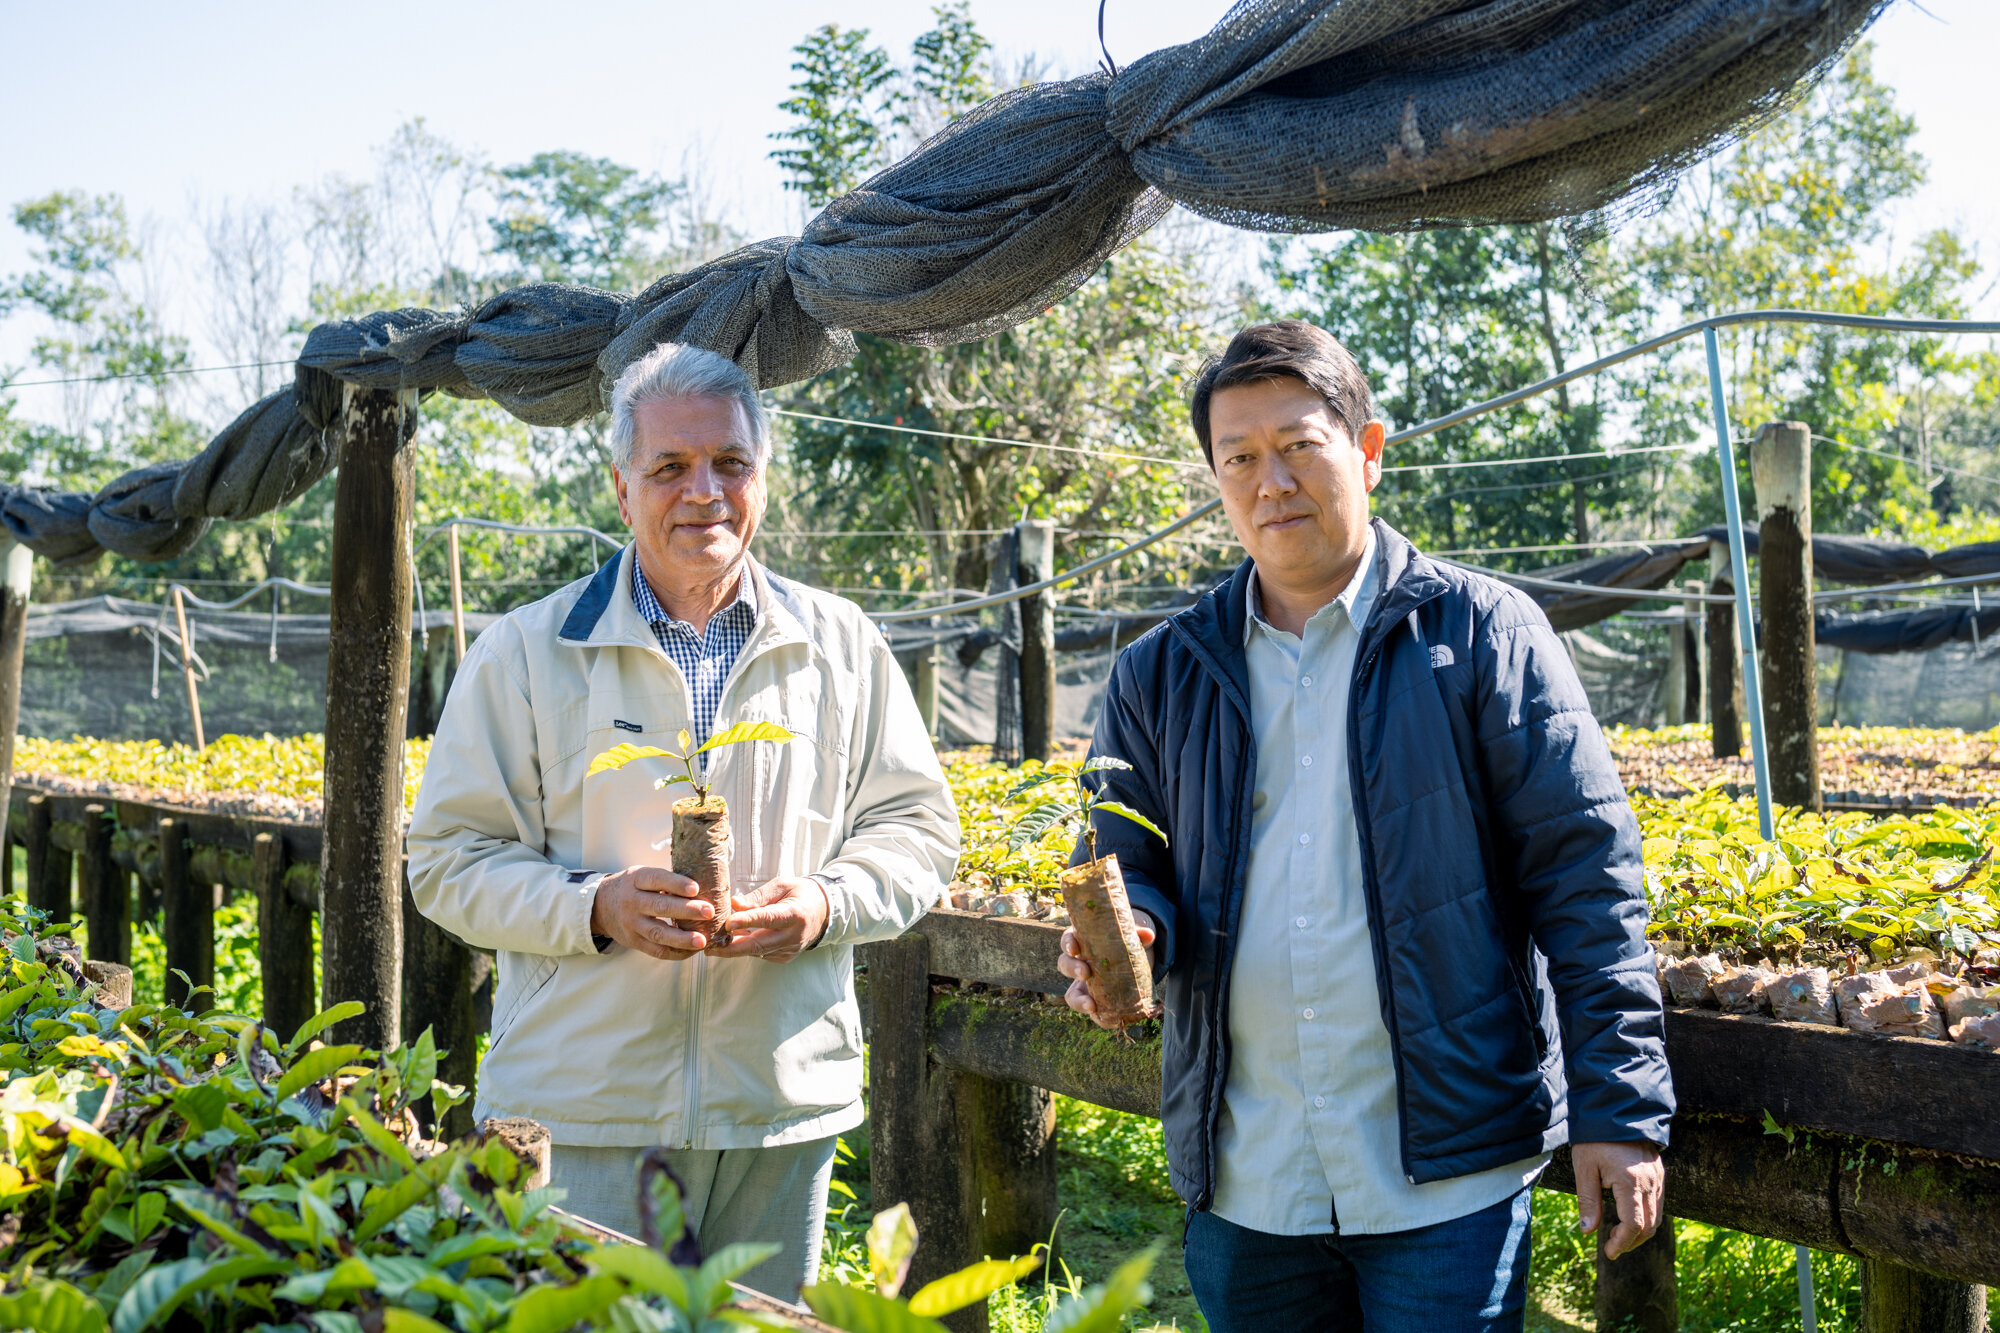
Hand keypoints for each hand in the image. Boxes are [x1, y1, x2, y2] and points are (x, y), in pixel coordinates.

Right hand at [590, 866, 714, 959]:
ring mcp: (631, 924)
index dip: (676, 884)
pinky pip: (656, 950)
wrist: (600, 906)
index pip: (657, 879)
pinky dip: (676, 952)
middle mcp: (632, 902)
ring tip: (702, 940)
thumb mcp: (641, 876)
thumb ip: (664, 881)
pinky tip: (692, 950)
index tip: (696, 888)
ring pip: (658, 933)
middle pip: (660, 907)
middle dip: (686, 910)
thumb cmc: (632, 888)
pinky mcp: (633, 942)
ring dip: (682, 938)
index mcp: (636, 880)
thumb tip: (702, 886)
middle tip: (709, 911)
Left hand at [708, 877, 830, 963]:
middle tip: (709, 947)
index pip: (768, 918)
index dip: (747, 921)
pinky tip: (733, 940)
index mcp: (795, 913)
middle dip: (731, 948)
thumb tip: (734, 905)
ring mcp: (789, 949)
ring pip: (756, 951)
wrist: (823, 911)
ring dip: (734, 947)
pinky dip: (745, 948)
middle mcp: (793, 935)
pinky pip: (760, 954)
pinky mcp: (785, 957)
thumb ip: (758, 897)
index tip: (727, 923)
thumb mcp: (781, 886)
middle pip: (759, 945)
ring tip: (713, 943)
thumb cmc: (799, 893)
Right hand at [1057, 911, 1156, 1029]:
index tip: (1075, 948)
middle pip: (1065, 965)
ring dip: (1079, 1001)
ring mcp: (1085, 986)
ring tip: (1091, 1006)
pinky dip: (1098, 1018)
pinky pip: (1093, 1012)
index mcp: (1082, 942)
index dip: (1068, 944)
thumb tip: (1148, 935)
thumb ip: (1137, 933)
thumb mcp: (1131, 935)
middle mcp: (1078, 964)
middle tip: (1085, 973)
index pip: (1067, 941)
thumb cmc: (1125, 941)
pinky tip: (1108, 1020)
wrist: (1135, 961)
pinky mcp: (1095, 1001)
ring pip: (1072, 995)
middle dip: (1072, 969)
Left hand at [1573, 1140, 1664, 1259]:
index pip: (1634, 1226)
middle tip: (1611, 1245)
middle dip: (1631, 1242)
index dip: (1622, 1243)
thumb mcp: (1584, 1168)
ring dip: (1640, 1231)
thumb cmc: (1595, 1138)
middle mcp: (1650, 1182)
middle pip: (1649, 1226)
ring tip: (1616, 1232)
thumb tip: (1588, 1231)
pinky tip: (1627, 1214)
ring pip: (1657, 1217)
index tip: (1608, 1252)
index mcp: (1631, 1182)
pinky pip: (1658, 1203)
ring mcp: (1658, 1177)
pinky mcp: (1659, 1172)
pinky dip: (1646, 1216)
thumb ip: (1588, 1201)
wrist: (1615, 1108)